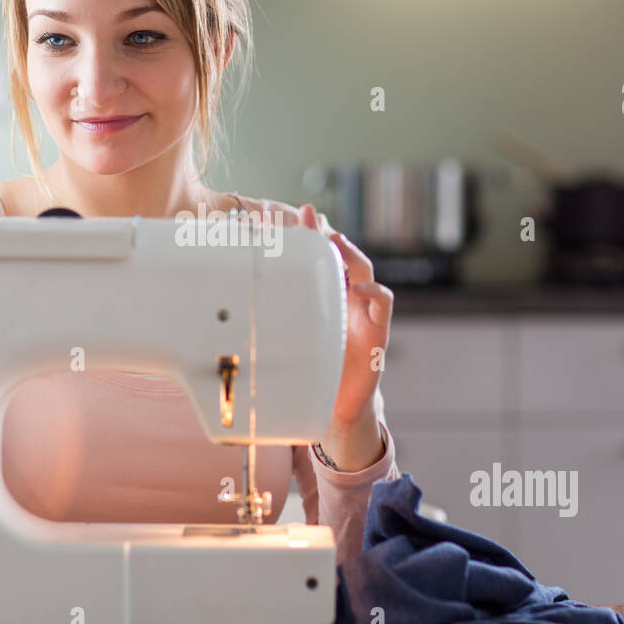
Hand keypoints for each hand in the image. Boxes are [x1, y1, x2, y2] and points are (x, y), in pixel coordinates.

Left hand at [297, 204, 394, 426]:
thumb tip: (241, 302)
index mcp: (326, 298)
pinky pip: (383, 305)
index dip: (304, 237)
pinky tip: (361, 289)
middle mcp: (347, 300)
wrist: (340, 405)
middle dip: (325, 234)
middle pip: (341, 256)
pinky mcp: (378, 333)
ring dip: (351, 253)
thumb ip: (278, 320)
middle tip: (307, 217)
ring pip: (365, 271)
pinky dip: (374, 293)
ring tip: (336, 241)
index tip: (281, 219)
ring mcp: (364, 313)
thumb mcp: (293, 341)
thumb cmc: (317, 370)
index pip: (318, 260)